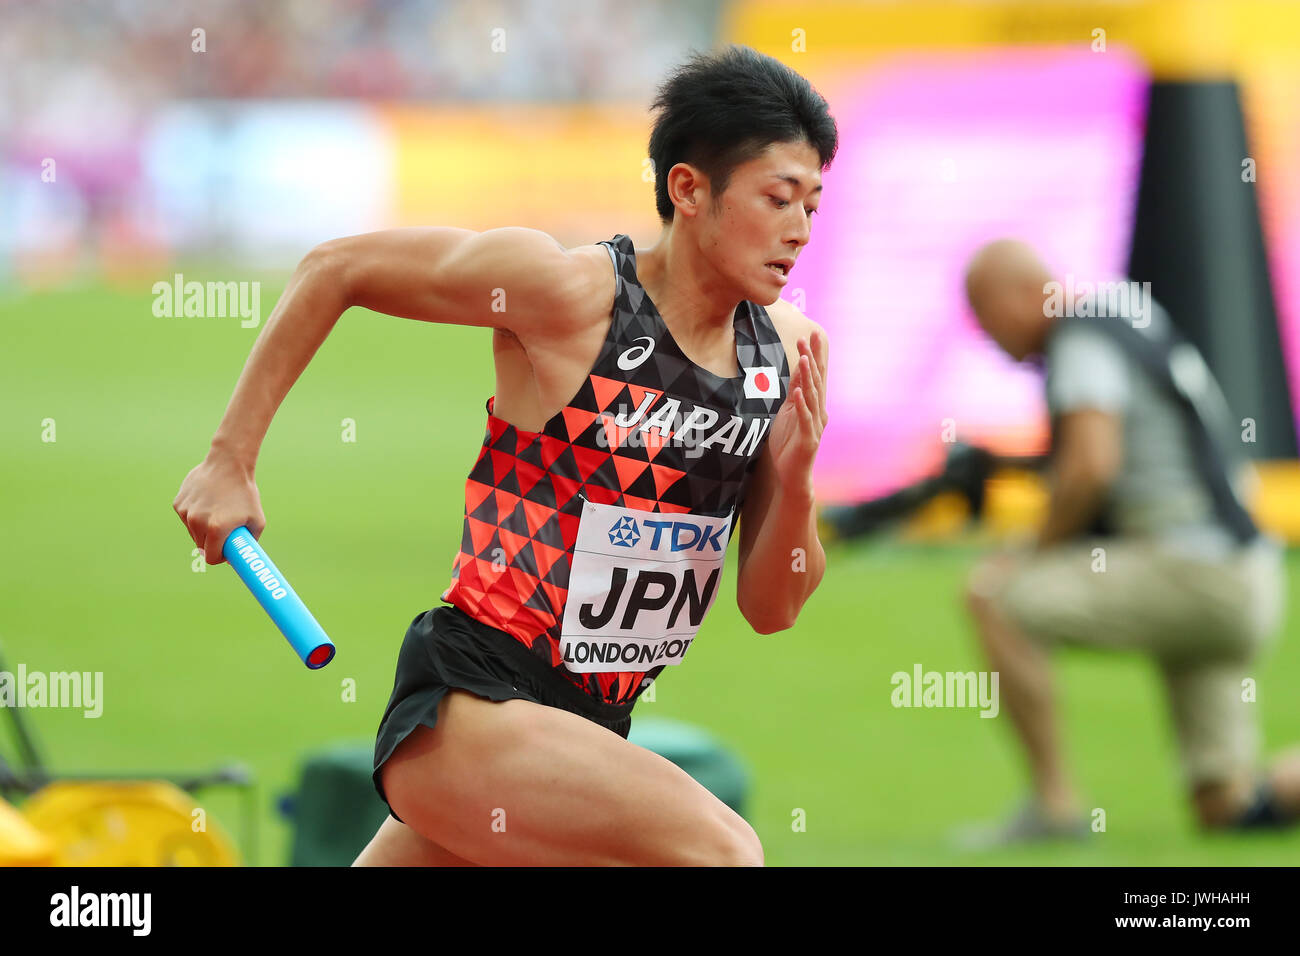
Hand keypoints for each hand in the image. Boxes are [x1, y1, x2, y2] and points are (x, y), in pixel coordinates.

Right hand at [173, 452, 265, 564]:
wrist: (228, 464)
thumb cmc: (246, 493)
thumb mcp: (257, 520)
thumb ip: (249, 542)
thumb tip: (238, 558)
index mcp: (216, 529)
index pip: (211, 557)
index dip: (219, 557)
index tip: (225, 551)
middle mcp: (197, 522)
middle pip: (201, 546)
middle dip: (212, 542)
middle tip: (223, 531)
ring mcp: (186, 512)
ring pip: (193, 532)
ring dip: (203, 528)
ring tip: (217, 511)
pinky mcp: (178, 503)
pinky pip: (187, 518)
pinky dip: (195, 514)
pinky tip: (207, 501)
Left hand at [768, 329, 828, 499]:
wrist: (793, 475)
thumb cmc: (790, 444)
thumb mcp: (789, 413)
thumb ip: (794, 393)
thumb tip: (797, 370)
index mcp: (814, 405)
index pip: (815, 375)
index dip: (814, 354)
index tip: (812, 334)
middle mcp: (819, 412)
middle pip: (817, 380)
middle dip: (813, 358)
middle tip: (809, 336)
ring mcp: (815, 425)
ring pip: (812, 396)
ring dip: (808, 377)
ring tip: (804, 358)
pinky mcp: (808, 438)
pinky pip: (804, 418)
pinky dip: (801, 404)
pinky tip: (798, 391)